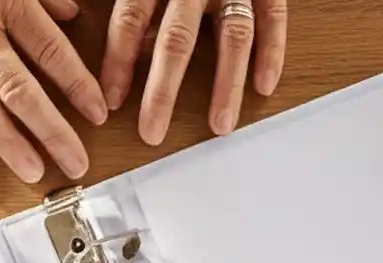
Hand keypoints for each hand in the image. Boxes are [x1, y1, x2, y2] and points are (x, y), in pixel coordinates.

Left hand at [101, 0, 287, 144]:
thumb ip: (131, 1)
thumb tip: (118, 43)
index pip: (130, 17)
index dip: (118, 61)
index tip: (109, 101)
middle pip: (177, 38)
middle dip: (163, 90)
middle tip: (152, 130)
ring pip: (232, 36)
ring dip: (225, 85)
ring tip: (219, 125)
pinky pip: (273, 17)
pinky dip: (272, 52)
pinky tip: (264, 86)